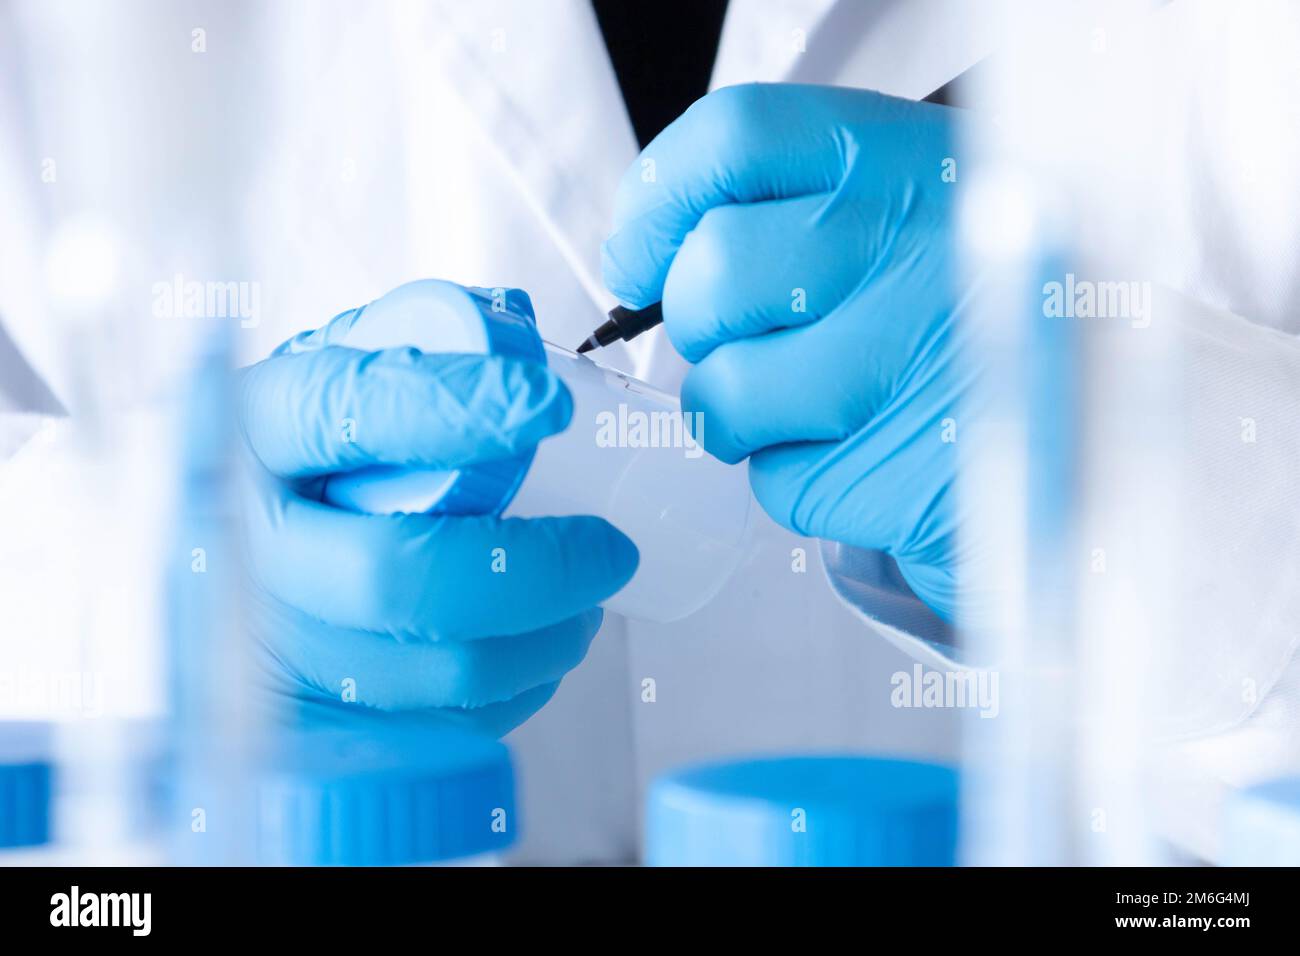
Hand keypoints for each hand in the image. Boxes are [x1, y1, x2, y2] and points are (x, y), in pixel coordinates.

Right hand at [237, 287, 638, 735]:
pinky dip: (512, 690)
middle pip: (400, 577)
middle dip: (536, 569)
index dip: (455, 410)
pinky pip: (438, 724)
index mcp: (260, 432)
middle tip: (610, 548)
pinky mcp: (314, 715)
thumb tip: (518, 337)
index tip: (547, 405)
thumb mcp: (332, 379)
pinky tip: (534, 649)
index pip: (353, 413)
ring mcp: (278, 641)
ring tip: (587, 605)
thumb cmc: (306, 456)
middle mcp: (252, 545)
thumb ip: (409, 351)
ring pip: (433, 668)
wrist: (226, 551)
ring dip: (543, 641)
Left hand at [602, 83, 969, 620]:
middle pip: (710, 278)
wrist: (1117, 436)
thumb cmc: (989, 318)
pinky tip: (866, 453)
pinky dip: (798, 477)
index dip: (657, 201)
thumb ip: (804, 207)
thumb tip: (654, 252)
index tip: (637, 255)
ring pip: (723, 396)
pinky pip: (773, 480)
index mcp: (908, 164)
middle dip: (702, 327)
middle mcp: (908, 250)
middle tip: (748, 342)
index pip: (734, 141)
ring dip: (740, 414)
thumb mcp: (924, 214)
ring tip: (819, 405)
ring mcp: (904, 367)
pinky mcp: (896, 474)